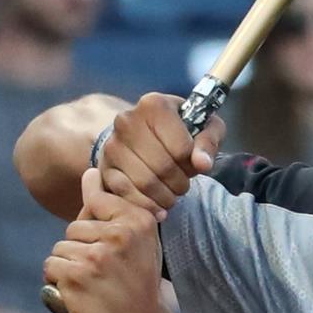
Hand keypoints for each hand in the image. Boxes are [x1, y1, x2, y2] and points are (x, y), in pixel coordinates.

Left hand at [45, 168, 169, 312]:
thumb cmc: (136, 284)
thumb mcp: (136, 241)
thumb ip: (110, 208)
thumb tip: (88, 172)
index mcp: (138, 219)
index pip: (95, 202)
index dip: (97, 231)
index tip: (115, 254)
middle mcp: (119, 233)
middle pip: (73, 228)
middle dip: (81, 250)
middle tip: (106, 275)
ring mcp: (96, 255)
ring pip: (60, 248)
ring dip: (69, 268)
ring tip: (95, 285)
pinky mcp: (76, 276)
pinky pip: (51, 267)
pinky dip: (59, 282)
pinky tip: (81, 294)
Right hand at [93, 92, 222, 217]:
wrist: (142, 135)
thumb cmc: (179, 131)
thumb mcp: (204, 128)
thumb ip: (209, 142)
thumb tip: (202, 163)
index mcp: (154, 104)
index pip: (182, 147)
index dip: (192, 163)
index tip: (193, 164)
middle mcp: (127, 120)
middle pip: (163, 167)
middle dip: (180, 183)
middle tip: (183, 184)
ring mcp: (112, 145)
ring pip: (145, 182)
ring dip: (165, 197)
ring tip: (172, 194)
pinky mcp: (104, 167)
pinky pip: (125, 193)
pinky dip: (146, 205)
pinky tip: (158, 208)